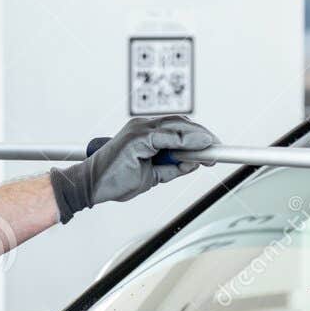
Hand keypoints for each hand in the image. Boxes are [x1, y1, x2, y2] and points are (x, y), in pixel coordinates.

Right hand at [49, 116, 216, 222]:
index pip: (179, 129)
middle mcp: (143, 127)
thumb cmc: (115, 180)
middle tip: (219, 150)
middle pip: (182, 124)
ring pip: (177, 128)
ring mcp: (139, 130)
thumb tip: (194, 163)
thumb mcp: (151, 176)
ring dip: (199, 139)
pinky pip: (167, 137)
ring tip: (214, 150)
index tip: (215, 149)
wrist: (90, 186)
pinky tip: (199, 148)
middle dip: (203, 137)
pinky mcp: (136, 138)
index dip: (199, 138)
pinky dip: (185, 141)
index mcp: (145, 134)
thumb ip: (171, 168)